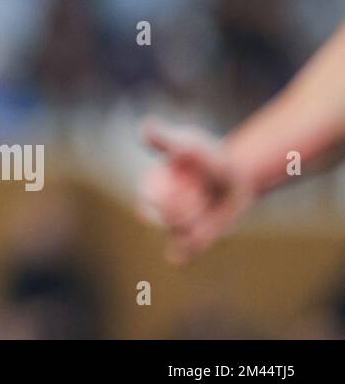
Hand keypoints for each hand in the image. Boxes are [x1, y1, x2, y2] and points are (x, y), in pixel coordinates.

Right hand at [137, 117, 255, 263]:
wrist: (237, 172)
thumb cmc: (208, 155)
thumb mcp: (188, 144)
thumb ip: (166, 140)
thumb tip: (146, 126)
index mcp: (154, 189)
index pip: (146, 201)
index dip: (153, 203)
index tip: (168, 197)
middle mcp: (164, 209)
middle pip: (163, 221)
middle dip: (174, 219)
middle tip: (196, 206)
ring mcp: (180, 224)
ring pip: (178, 236)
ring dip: (187, 234)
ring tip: (207, 215)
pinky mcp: (197, 237)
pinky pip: (187, 248)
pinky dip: (182, 253)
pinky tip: (179, 257)